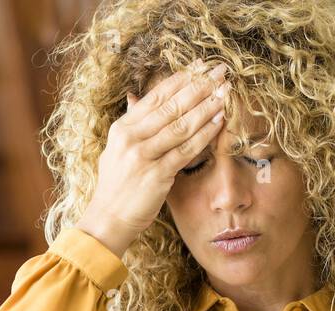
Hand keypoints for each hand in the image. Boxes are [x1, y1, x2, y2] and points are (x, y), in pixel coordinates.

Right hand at [77, 60, 229, 258]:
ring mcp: (143, 156)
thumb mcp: (117, 149)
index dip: (180, 79)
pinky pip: (186, 151)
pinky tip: (218, 122)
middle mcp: (131, 138)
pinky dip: (204, 135)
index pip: (155, 96)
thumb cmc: (117, 185)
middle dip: (199, 86)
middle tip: (220, 72)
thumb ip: (131, 124)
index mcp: (122, 128)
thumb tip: (134, 96)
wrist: (109, 218)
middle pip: (171, 106)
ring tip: (225, 93)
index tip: (200, 67)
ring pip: (181, 125)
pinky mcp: (157, 175)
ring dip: (206, 107)